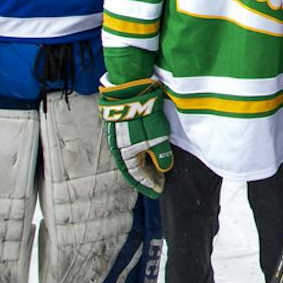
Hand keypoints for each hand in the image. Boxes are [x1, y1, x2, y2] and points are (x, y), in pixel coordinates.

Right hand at [98, 77, 172, 198]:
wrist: (131, 91)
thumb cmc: (144, 116)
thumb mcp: (157, 137)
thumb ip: (161, 154)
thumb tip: (164, 168)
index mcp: (126, 155)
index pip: (137, 176)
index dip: (148, 184)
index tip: (157, 190)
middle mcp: (118, 149)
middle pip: (132, 168)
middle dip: (145, 177)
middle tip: (157, 182)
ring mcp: (118, 138)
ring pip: (130, 158)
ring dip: (142, 165)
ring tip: (154, 169)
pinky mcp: (120, 128)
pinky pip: (129, 147)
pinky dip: (139, 153)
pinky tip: (146, 152)